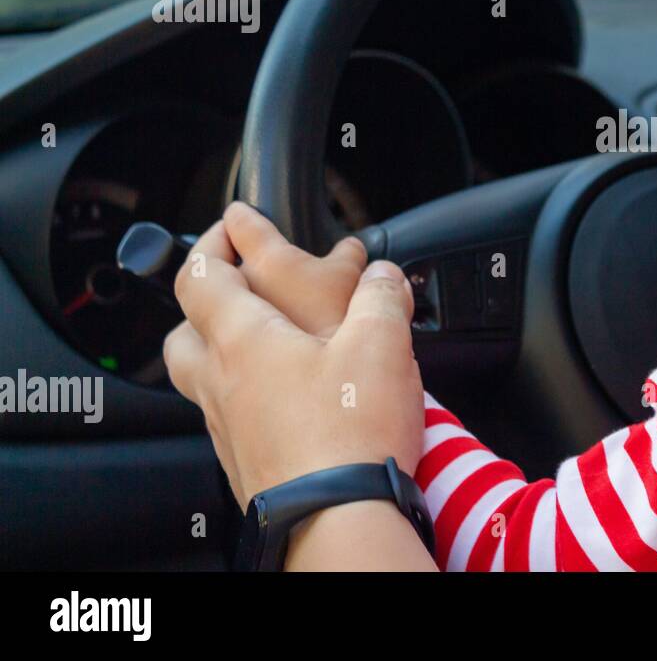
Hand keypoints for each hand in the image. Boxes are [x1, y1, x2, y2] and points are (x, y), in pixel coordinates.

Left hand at [163, 202, 423, 510]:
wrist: (335, 519)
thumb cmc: (349, 433)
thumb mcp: (383, 343)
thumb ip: (384, 296)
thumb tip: (384, 274)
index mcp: (243, 339)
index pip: (201, 274)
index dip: (214, 242)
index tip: (232, 226)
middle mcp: (220, 381)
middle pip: (183, 328)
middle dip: (206, 300)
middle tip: (237, 286)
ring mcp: (225, 425)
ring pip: (199, 375)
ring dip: (218, 348)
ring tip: (259, 342)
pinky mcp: (242, 461)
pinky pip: (225, 414)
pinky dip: (242, 393)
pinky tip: (282, 398)